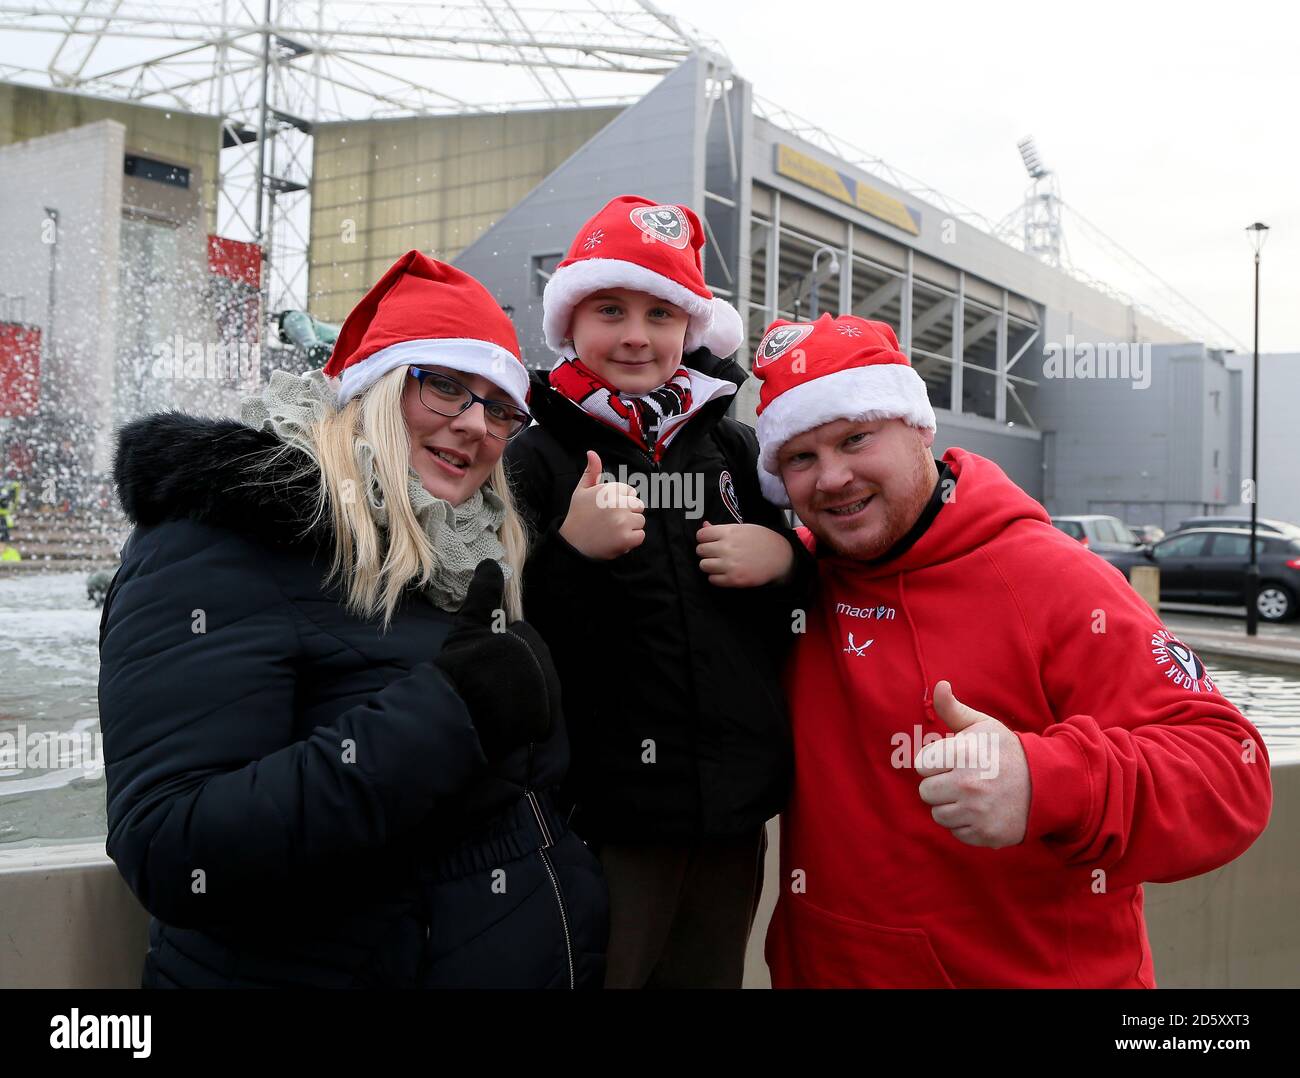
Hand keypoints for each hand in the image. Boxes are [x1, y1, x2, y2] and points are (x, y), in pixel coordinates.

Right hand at [434, 560, 560, 760]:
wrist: (461, 712)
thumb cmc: (465, 664)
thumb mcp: (472, 623)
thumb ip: (485, 592)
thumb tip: (492, 563)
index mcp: (534, 642)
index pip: (521, 641)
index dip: (498, 649)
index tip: (481, 660)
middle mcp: (548, 669)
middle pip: (529, 667)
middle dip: (509, 672)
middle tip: (482, 681)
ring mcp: (547, 698)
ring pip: (531, 692)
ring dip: (514, 695)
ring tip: (488, 700)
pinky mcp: (541, 724)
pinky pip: (534, 717)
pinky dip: (519, 717)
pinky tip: (499, 717)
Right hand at [558, 450, 645, 559]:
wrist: (572, 544)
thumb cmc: (578, 515)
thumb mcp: (582, 490)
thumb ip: (591, 471)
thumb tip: (592, 452)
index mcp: (608, 490)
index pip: (630, 492)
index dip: (621, 501)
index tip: (608, 509)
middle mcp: (617, 504)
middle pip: (638, 506)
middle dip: (628, 513)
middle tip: (610, 521)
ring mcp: (622, 522)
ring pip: (640, 521)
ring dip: (630, 527)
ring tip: (612, 530)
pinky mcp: (626, 538)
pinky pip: (640, 536)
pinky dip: (631, 540)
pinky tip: (616, 539)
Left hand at [696, 521, 794, 587]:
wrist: (781, 557)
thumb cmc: (762, 540)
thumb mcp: (743, 528)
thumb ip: (721, 529)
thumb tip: (704, 525)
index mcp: (729, 532)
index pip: (701, 535)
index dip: (704, 538)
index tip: (710, 541)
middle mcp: (727, 548)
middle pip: (700, 551)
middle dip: (706, 552)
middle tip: (715, 553)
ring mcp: (730, 565)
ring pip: (703, 566)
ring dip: (709, 565)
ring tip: (719, 564)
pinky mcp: (734, 580)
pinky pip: (712, 580)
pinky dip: (716, 577)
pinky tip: (725, 573)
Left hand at [914, 680, 1030, 847]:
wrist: (1047, 784)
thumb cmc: (1007, 752)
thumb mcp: (983, 726)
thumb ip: (953, 709)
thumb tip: (939, 686)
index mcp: (963, 754)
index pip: (921, 765)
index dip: (935, 762)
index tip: (953, 761)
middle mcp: (967, 784)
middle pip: (925, 792)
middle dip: (940, 784)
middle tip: (962, 779)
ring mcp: (977, 812)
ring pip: (938, 814)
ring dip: (951, 806)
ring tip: (972, 795)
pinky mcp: (985, 834)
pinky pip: (956, 832)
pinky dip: (965, 824)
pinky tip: (982, 811)